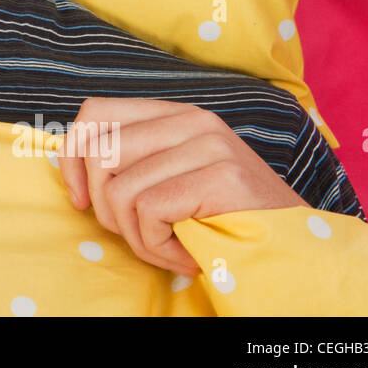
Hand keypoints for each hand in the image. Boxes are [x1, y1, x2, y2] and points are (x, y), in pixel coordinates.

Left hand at [57, 97, 307, 277]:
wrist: (297, 249)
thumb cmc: (224, 222)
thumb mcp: (171, 181)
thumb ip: (131, 164)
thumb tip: (70, 166)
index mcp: (175, 114)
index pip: (94, 114)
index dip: (72, 158)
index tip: (82, 199)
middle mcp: (192, 120)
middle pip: (99, 154)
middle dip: (107, 210)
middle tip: (142, 235)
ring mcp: (209, 144)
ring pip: (120, 189)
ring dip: (137, 237)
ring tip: (171, 247)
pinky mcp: (220, 176)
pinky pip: (148, 212)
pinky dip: (158, 248)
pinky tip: (188, 254)